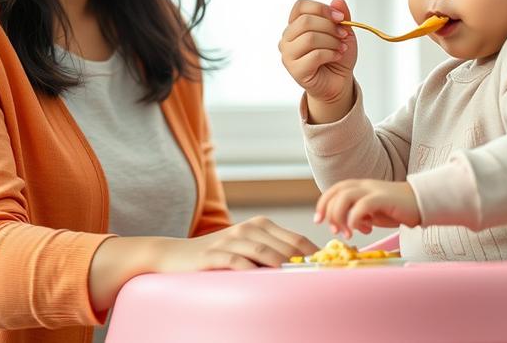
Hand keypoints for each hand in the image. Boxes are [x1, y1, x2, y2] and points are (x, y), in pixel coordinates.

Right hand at [157, 216, 319, 271]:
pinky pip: (238, 262)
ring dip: (282, 267)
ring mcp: (231, 240)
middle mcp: (249, 229)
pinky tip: (262, 280)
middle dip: (304, 263)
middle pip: (285, 247)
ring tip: (296, 282)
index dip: (315, 255)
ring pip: (265, 253)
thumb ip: (273, 253)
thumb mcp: (247, 247)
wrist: (175, 254)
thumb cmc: (218, 254)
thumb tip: (306, 269)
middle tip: (320, 280)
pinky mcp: (215, 255)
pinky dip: (253, 270)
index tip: (331, 270)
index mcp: (262, 225)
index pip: (297, 240)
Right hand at [279, 0, 357, 113]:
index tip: (340, 17)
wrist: (338, 81)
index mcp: (295, 25)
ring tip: (341, 47)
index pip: (300, 6)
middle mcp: (287, 38)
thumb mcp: (344, 32)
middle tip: (344, 34)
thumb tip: (338, 1)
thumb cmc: (337, 55)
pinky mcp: (295, 70)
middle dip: (330, 26)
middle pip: (305, 21)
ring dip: (331, 41)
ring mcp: (288, 55)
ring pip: (309, 38)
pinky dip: (331, 54)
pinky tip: (337, 56)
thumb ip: (341, 16)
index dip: (321, 8)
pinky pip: (314, 56)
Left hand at [314, 179, 420, 238]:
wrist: (421, 202)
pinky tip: (361, 229)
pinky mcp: (383, 198)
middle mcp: (364, 186)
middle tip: (331, 229)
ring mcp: (373, 190)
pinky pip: (362, 205)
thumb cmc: (396, 209)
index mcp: (360, 187)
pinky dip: (355, 218)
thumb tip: (346, 226)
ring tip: (346, 233)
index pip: (334, 190)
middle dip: (328, 211)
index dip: (323, 204)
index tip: (318, 220)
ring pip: (345, 196)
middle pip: (336, 192)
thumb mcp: (372, 213)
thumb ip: (358, 215)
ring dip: (340, 215)